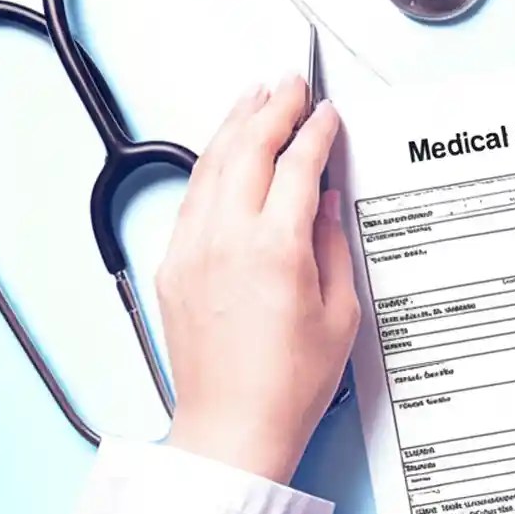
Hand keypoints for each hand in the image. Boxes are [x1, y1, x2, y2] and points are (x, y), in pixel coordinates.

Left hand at [156, 76, 358, 482]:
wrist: (235, 426)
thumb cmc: (290, 384)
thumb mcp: (339, 312)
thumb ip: (333, 247)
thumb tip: (326, 206)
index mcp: (276, 249)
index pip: (297, 166)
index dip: (316, 133)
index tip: (327, 115)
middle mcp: (227, 240)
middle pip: (246, 149)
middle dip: (271, 110)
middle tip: (290, 87)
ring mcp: (194, 250)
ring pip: (210, 165)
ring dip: (234, 126)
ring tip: (254, 101)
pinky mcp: (174, 266)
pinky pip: (193, 198)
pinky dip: (211, 165)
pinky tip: (224, 155)